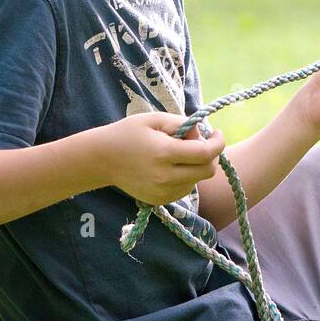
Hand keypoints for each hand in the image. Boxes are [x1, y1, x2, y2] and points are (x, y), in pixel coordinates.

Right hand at [91, 112, 225, 205]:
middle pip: (207, 171)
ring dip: (196, 167)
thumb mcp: (155, 119)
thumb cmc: (128, 133)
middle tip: (200, 143)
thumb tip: (202, 135)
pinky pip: (184, 190)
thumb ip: (182, 124)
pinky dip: (186, 178)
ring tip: (179, 154)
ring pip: (196, 181)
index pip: (205, 153)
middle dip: (210, 156)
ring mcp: (162, 192)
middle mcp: (165, 177)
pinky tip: (171, 167)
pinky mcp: (159, 201)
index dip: (218, 143)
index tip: (217, 133)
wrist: (101, 159)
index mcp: (164, 153)